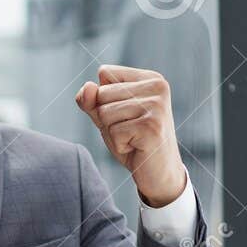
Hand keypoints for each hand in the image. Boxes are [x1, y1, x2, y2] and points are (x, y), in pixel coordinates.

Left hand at [75, 64, 187, 207]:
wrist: (159, 173)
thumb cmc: (133, 142)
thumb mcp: (107, 118)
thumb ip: (91, 101)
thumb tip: (87, 88)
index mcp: (149, 78)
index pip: (105, 73)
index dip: (103, 98)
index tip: (125, 114)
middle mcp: (157, 86)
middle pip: (102, 93)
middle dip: (107, 119)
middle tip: (130, 131)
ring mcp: (156, 105)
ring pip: (105, 113)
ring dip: (113, 133)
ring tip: (134, 139)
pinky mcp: (152, 125)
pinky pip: (113, 132)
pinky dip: (119, 145)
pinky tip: (137, 147)